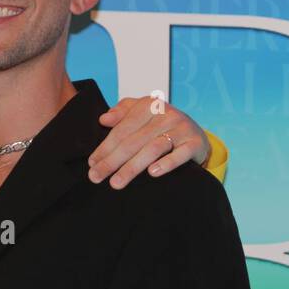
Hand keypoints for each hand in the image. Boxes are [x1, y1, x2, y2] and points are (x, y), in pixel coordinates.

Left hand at [88, 95, 210, 188]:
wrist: (196, 133)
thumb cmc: (161, 125)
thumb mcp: (142, 112)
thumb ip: (122, 112)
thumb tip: (103, 119)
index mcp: (149, 105)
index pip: (122, 129)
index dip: (105, 147)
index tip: (92, 163)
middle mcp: (166, 115)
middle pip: (134, 141)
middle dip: (112, 161)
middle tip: (96, 177)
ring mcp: (182, 128)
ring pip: (152, 149)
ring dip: (132, 167)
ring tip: (116, 182)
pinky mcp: (195, 143)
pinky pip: (180, 155)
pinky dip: (166, 164)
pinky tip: (152, 173)